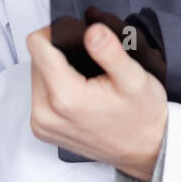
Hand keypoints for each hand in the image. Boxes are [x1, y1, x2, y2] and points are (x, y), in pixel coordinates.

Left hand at [27, 22, 167, 180]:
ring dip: (56, 68)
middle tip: (89, 60)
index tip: (77, 36)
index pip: (37, 44)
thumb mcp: (134, 78)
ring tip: (85, 76)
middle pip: (36, 58)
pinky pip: (39, 93)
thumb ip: (110, 52)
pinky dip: (55, 85)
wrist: (144, 150)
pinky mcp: (42, 129)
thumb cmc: (141, 116)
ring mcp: (41, 124)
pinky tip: (79, 90)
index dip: (57, 31)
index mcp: (65, 97)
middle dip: (59, 52)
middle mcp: (45, 113)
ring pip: (36, 74)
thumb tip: (92, 31)